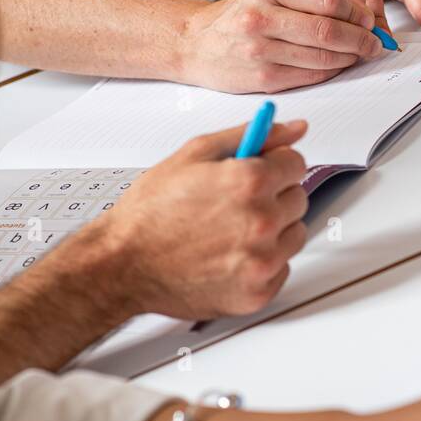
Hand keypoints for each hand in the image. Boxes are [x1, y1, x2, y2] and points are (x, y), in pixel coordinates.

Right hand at [86, 120, 309, 320]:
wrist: (122, 264)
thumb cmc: (150, 212)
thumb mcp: (195, 154)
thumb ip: (253, 136)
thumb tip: (294, 128)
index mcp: (250, 182)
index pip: (296, 163)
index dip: (273, 165)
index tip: (259, 173)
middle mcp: (261, 222)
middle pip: (297, 198)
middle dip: (273, 196)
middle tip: (233, 204)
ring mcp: (261, 261)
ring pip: (294, 234)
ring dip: (273, 230)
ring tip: (230, 231)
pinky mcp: (258, 292)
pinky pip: (282, 268)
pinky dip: (262, 263)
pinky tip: (229, 256)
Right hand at [179, 0, 382, 92]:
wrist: (196, 43)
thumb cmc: (240, 15)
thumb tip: (359, 4)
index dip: (356, 12)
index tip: (367, 19)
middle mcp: (262, 17)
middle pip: (329, 30)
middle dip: (361, 38)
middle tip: (374, 42)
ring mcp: (261, 50)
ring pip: (323, 56)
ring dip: (350, 57)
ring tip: (359, 54)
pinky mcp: (263, 77)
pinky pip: (311, 76)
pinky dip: (332, 71)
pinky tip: (339, 65)